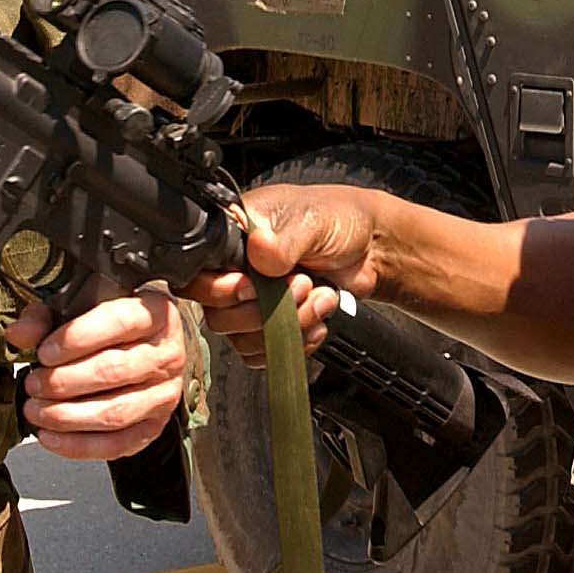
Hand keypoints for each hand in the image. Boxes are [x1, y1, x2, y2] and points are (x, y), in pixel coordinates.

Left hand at [5, 285, 189, 461]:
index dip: (77, 338)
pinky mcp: (154, 427)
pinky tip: (50, 436)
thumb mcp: (81, 308)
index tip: (44, 352)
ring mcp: (164, 394)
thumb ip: (47, 316)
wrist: (146, 350)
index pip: (118, 322)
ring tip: (35, 410)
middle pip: (113, 371)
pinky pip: (116, 444)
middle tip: (33, 384)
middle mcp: (166, 354)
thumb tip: (18, 335)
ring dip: (66, 416)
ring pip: (114, 412)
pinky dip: (78, 445)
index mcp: (153, 313)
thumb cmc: (111, 326)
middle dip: (63, 382)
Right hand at [182, 183, 382, 368]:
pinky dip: (297, 343)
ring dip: (289, 326)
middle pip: (218, 315)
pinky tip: (318, 318)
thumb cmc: (340, 219)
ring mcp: (254, 300)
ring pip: (244, 339)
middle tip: (301, 284)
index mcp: (234, 234)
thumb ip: (284, 239)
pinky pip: (266, 353)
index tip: (255, 286)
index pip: (198, 274)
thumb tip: (259, 253)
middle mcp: (237, 269)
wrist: (375, 248)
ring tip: (319, 297)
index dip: (222, 289)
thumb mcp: (313, 220)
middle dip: (266, 309)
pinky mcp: (273, 324)